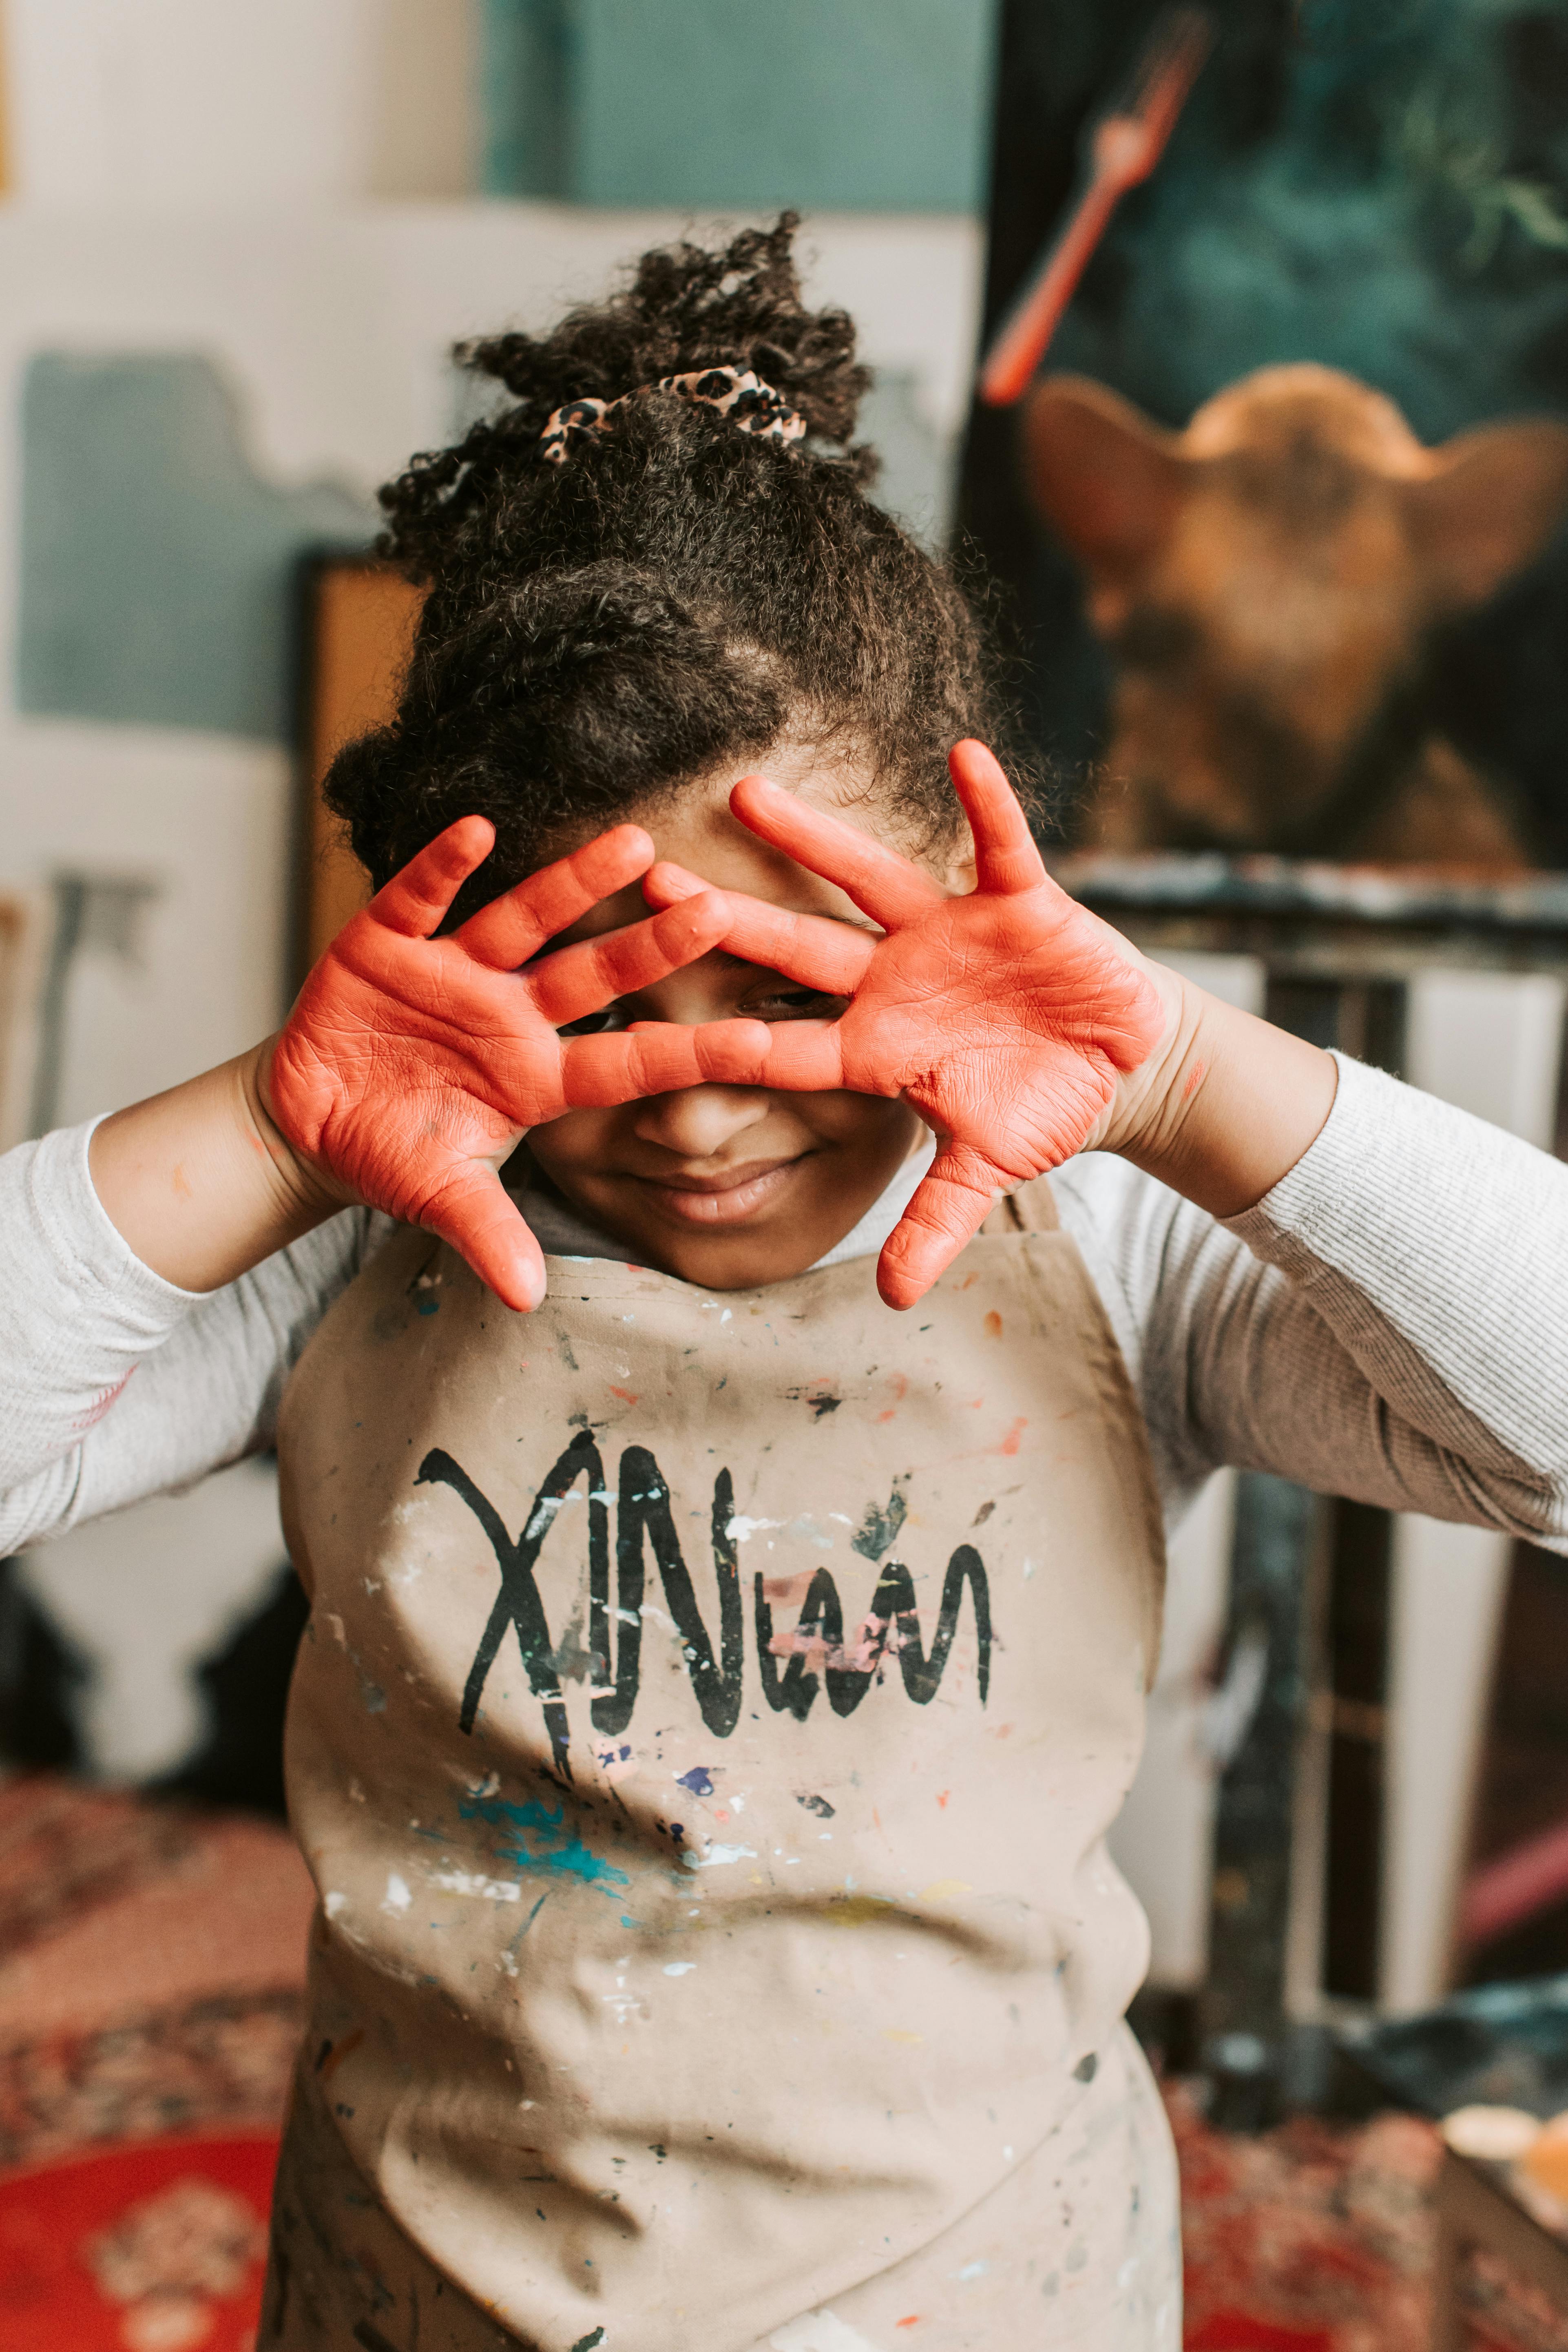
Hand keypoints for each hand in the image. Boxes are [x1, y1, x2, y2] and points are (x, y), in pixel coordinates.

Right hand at [264, 817, 766, 1310]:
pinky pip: (421, 898)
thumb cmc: (392, 1152)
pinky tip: (477, 829)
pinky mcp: (389, 943)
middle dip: (651, 944)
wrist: (311, 1119)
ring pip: (526, 918)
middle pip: (594, 976)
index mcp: (536, 1078)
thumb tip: (527, 1298)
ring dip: (575, 882)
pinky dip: (443, 865)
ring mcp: (454, 972)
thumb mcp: (439, 1195)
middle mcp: (510, 1014)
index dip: (689, 1054)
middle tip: (716, 907)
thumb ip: (486, 1233)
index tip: (759, 1043)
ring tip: (634, 842)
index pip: (627, 1065)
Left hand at [645, 741, 1170, 1307]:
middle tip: (651, 887)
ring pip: (866, 879)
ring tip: (744, 793)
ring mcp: (949, 934)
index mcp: (877, 1048)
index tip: (650, 1036)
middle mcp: (894, 980)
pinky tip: (964, 757)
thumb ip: (935, 1227)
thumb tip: (889, 1299)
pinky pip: (1000, 845)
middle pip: (795, 949)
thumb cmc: (1040, 1110)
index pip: (786, 1046)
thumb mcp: (985, 1174)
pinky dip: (989, 805)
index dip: (727, 1043)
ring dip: (810, 839)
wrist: (1118, 1066)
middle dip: (727, 920)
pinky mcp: (1018, 901)